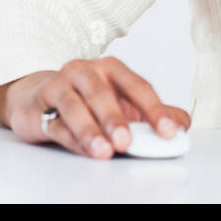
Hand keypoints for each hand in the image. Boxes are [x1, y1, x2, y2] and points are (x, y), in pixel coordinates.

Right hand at [3, 57, 190, 158]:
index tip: (169, 131)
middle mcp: (87, 71)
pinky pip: (56, 122)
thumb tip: (182, 125)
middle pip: (103, 94)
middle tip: (128, 142)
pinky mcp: (41, 102)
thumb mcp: (121, 103)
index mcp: (113, 69)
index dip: (155, 110)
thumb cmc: (86, 100)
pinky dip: (71, 138)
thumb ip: (151, 114)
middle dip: (116, 119)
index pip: (139, 87)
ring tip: (103, 151)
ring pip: (75, 107)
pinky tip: (84, 149)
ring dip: (90, 131)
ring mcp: (61, 84)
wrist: (38, 97)